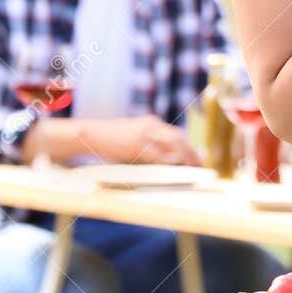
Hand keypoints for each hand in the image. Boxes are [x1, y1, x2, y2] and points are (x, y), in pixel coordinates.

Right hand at [84, 115, 203, 165]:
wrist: (92, 134)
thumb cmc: (112, 140)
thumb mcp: (134, 136)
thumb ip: (149, 145)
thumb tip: (168, 160)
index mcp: (151, 123)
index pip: (175, 134)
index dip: (188, 147)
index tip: (196, 158)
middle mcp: (150, 125)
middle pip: (178, 138)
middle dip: (190, 152)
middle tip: (199, 164)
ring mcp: (144, 133)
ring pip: (172, 143)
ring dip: (184, 156)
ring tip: (192, 167)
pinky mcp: (136, 144)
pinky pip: (158, 154)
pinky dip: (168, 161)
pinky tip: (174, 169)